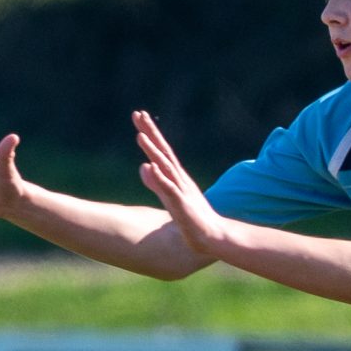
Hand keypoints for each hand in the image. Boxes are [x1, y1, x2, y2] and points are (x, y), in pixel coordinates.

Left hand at [133, 111, 227, 255]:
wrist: (212, 237)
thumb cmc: (192, 217)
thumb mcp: (170, 197)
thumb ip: (156, 182)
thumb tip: (143, 166)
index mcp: (175, 176)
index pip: (161, 151)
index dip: (150, 133)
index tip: (139, 115)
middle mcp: (179, 178)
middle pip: (163, 151)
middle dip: (151, 132)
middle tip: (138, 114)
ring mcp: (180, 190)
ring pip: (165, 167)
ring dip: (153, 151)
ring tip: (140, 136)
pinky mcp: (181, 205)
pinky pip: (169, 189)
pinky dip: (160, 177)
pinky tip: (151, 166)